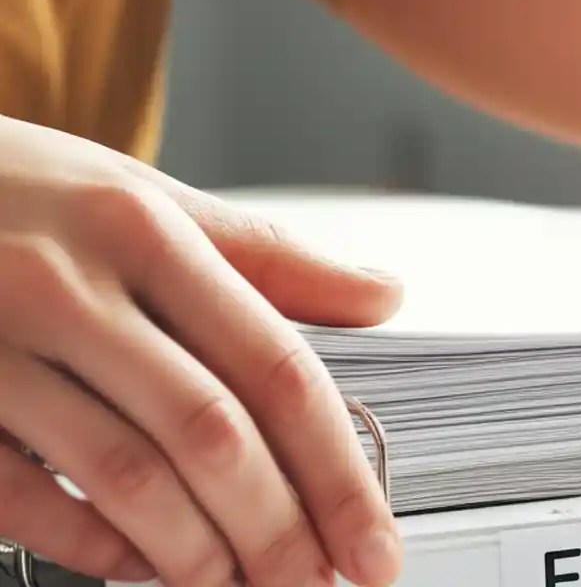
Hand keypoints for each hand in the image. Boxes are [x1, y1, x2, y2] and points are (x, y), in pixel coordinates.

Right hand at [0, 117, 403, 584]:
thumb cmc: (30, 195)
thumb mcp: (150, 201)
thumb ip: (270, 257)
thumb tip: (382, 296)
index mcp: (146, 233)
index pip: (272, 368)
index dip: (335, 469)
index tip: (371, 540)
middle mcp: (71, 287)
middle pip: (210, 433)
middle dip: (278, 530)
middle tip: (316, 583)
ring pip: (125, 476)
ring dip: (197, 553)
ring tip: (241, 586)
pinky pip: (19, 496)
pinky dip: (91, 545)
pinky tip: (141, 565)